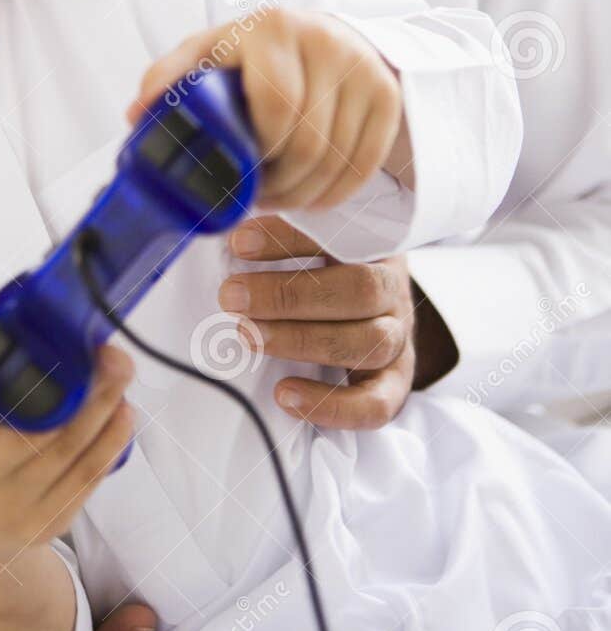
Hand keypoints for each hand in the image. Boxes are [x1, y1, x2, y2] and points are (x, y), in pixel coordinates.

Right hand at [0, 263, 133, 576]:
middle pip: (27, 435)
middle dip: (76, 393)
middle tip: (109, 352)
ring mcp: (8, 511)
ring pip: (66, 454)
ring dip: (102, 409)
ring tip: (120, 370)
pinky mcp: (45, 526)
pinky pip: (85, 479)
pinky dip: (109, 442)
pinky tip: (122, 411)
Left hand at [127, 9, 404, 213]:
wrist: (319, 32)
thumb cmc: (252, 52)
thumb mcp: (208, 53)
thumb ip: (171, 78)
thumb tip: (138, 115)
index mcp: (271, 29)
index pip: (277, 106)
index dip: (260, 153)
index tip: (240, 173)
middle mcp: (324, 42)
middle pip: (309, 141)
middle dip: (280, 183)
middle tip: (256, 197)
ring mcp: (362, 68)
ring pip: (337, 159)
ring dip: (305, 195)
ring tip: (279, 198)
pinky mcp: (388, 95)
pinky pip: (365, 164)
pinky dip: (336, 192)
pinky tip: (312, 195)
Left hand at [218, 214, 416, 428]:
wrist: (377, 307)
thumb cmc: (334, 266)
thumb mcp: (317, 239)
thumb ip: (283, 231)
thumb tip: (229, 226)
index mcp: (376, 244)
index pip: (342, 234)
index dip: (288, 238)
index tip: (238, 242)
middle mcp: (395, 289)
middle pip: (360, 290)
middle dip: (289, 295)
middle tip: (232, 296)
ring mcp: (401, 338)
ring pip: (368, 343)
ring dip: (302, 341)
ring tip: (248, 336)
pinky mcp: (396, 383)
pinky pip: (376, 404)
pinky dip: (330, 404)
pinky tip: (284, 394)